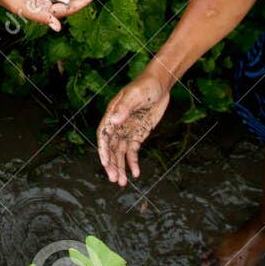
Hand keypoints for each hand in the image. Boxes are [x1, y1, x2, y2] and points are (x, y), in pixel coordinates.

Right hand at [97, 72, 169, 186]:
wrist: (160, 83)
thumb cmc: (146, 85)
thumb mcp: (136, 94)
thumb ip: (125, 107)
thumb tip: (113, 120)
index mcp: (113, 114)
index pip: (104, 136)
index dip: (103, 150)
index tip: (105, 163)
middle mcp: (118, 124)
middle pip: (112, 148)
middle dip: (112, 164)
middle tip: (115, 179)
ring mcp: (127, 130)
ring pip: (121, 153)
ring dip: (120, 167)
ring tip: (122, 183)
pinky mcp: (138, 134)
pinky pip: (133, 151)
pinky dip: (133, 162)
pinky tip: (135, 173)